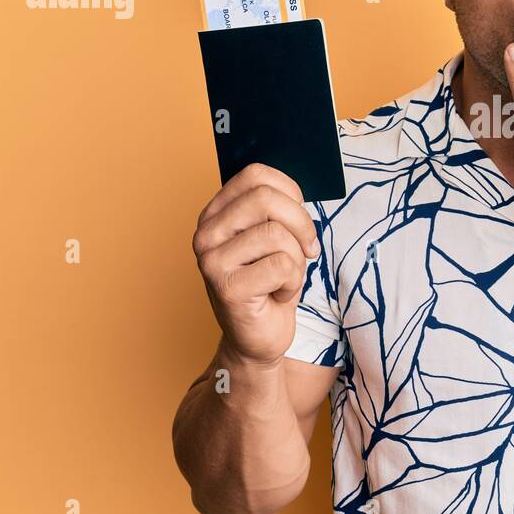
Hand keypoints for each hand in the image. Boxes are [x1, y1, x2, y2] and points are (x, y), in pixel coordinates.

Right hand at [191, 163, 319, 365]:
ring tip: (284, 277)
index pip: (256, 175)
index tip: (299, 222)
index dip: (290, 194)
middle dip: (301, 225)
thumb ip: (278, 209)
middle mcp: (206, 232)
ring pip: (277, 234)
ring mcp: (211, 260)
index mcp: (216, 213)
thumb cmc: (271, 283)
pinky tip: (276, 294)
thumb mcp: (277, 237)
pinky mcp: (226, 287)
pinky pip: (282, 266)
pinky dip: (292, 282)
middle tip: (307, 250)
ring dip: (297, 259)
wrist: (259, 337)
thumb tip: (296, 193)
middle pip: (266, 198)